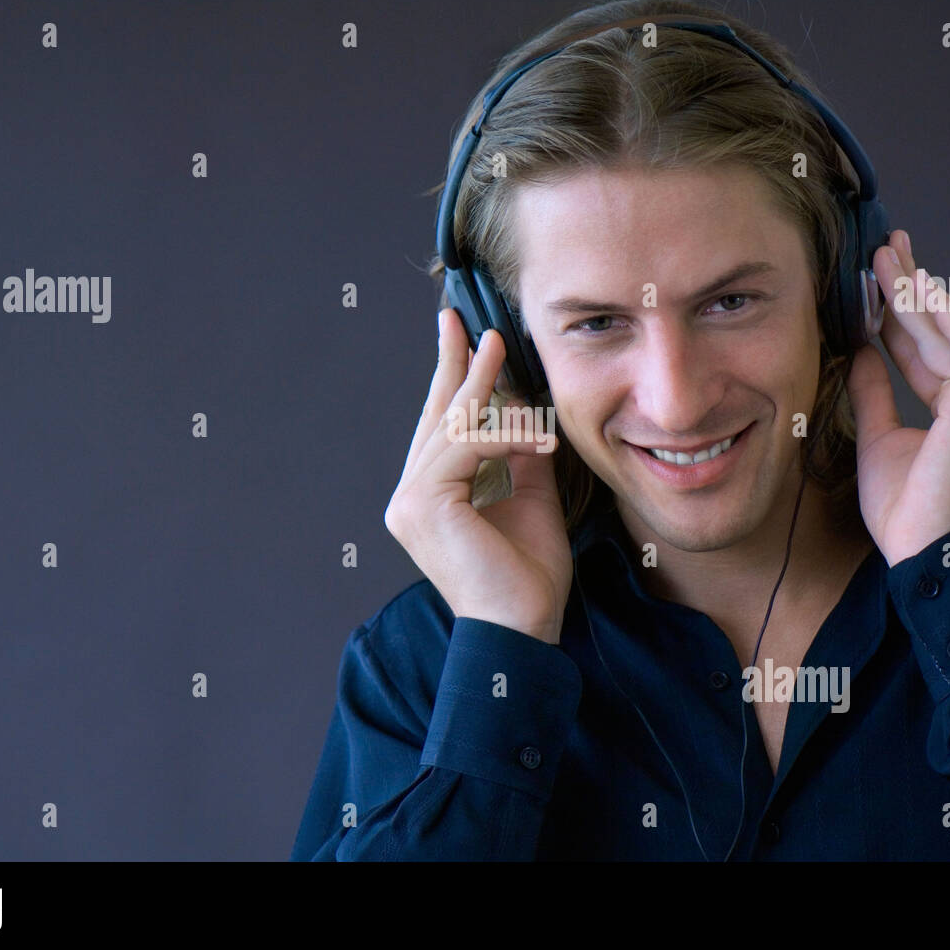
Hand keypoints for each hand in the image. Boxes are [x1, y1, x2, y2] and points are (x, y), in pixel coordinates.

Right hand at [384, 308, 571, 644]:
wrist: (524, 626)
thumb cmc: (528, 574)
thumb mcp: (531, 493)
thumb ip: (519, 449)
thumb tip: (523, 402)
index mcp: (432, 497)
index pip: (443, 427)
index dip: (453, 377)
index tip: (467, 336)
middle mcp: (410, 497)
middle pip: (437, 417)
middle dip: (456, 365)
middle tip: (468, 322)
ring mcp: (409, 502)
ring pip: (453, 426)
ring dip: (492, 397)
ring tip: (514, 370)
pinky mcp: (422, 505)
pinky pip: (465, 447)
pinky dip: (505, 435)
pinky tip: (540, 438)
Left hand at [845, 230, 949, 565]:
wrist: (926, 549)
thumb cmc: (906, 509)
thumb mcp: (879, 437)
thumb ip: (875, 391)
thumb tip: (861, 351)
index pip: (928, 352)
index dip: (900, 319)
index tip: (876, 288)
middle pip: (940, 332)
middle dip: (910, 289)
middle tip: (886, 249)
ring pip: (947, 329)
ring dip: (916, 291)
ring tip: (888, 255)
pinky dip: (934, 312)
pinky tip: (912, 285)